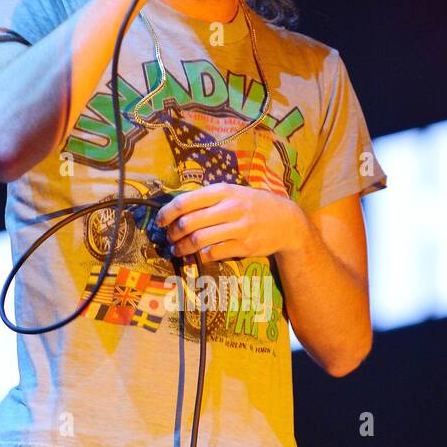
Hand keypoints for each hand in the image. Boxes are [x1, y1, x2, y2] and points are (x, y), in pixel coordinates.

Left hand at [154, 182, 304, 261]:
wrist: (287, 222)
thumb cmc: (255, 205)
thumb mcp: (235, 193)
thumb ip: (210, 199)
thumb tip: (178, 209)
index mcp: (224, 191)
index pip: (186, 201)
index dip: (167, 212)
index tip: (159, 220)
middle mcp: (230, 207)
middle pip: (188, 222)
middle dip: (172, 233)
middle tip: (168, 238)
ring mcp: (238, 228)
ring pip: (198, 240)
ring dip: (181, 247)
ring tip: (176, 249)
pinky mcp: (243, 246)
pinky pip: (213, 253)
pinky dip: (199, 256)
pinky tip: (195, 256)